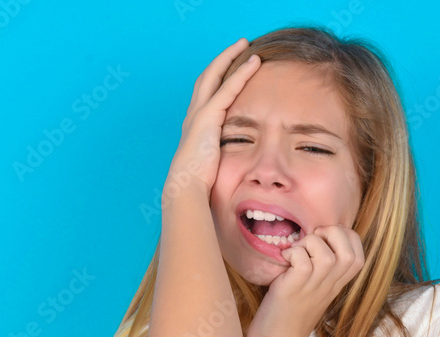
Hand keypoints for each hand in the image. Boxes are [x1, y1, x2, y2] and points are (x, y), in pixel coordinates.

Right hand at [163, 38, 260, 199]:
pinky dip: (241, 73)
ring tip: (246, 45)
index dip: (219, 77)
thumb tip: (240, 165)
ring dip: (231, 58)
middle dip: (223, 59)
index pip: (207, 93)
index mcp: (196, 126)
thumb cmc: (200, 183)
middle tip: (238, 45)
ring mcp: (199, 114)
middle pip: (207, 77)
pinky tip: (253, 63)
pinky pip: (228, 89)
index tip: (233, 67)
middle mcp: (194, 115)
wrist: (186, 188)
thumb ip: (223, 156)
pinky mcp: (208, 117)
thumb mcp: (213, 165)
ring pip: (215, 75)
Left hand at [247, 227, 365, 336]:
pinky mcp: (296, 285)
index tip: (325, 240)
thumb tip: (319, 237)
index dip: (344, 235)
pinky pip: (301, 258)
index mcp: (340, 281)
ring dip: (307, 242)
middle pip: (348, 245)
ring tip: (295, 253)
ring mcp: (315, 284)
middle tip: (311, 242)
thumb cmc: (293, 312)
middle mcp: (332, 282)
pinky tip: (284, 262)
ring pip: (324, 249)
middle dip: (329, 232)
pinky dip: (291, 253)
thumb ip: (324, 267)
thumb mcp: (317, 288)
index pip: (358, 250)